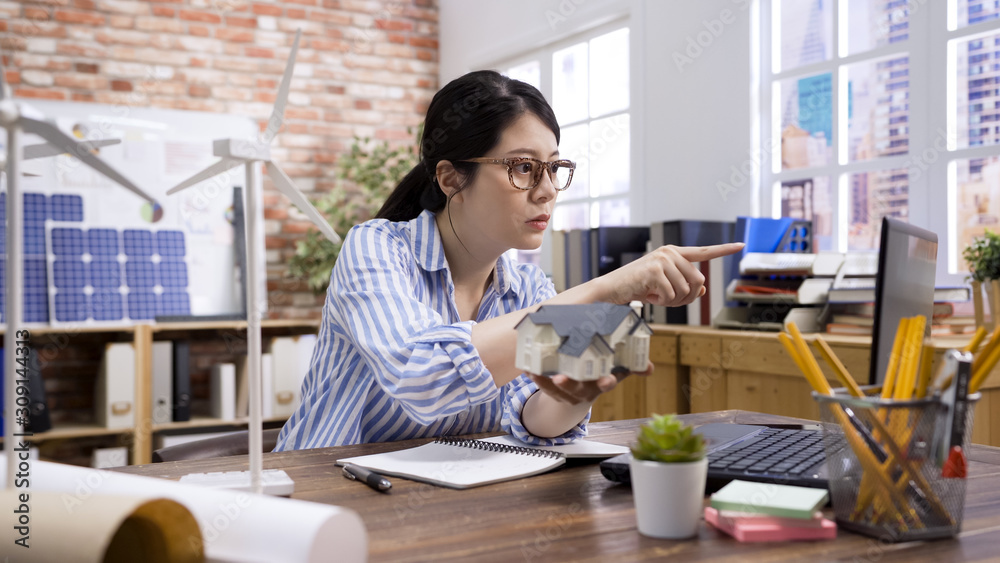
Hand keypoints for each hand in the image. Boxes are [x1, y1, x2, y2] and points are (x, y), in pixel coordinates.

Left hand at [528, 361, 653, 404]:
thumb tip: (649, 368)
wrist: (581, 390)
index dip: (606, 382)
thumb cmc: (601, 373)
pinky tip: (527, 368)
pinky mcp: (552, 390)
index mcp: (601, 383)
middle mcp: (584, 391)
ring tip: (536, 371)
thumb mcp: (618, 370)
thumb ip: (632, 366)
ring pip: (555, 390)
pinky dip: (534, 377)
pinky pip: (542, 385)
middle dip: (570, 385)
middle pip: (577, 389)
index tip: (607, 380)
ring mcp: (567, 393)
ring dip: (545, 382)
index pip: (606, 384)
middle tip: (562, 378)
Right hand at [598, 243, 743, 306]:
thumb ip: (685, 287)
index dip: (723, 250)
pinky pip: (671, 295)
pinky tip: (649, 296)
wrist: (612, 288)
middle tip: (669, 300)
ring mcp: (662, 259)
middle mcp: (670, 252)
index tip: (741, 245)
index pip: (703, 252)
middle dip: (687, 297)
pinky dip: (661, 302)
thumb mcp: (665, 288)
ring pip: (685, 290)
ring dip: (672, 301)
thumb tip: (702, 290)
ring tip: (656, 296)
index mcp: (674, 253)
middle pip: (698, 281)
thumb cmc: (638, 287)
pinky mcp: (654, 270)